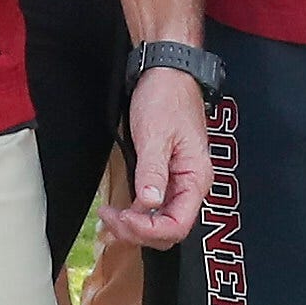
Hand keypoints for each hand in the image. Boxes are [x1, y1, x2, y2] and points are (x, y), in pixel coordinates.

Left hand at [107, 65, 213, 249]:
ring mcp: (179, 181)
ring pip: (161, 221)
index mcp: (196, 178)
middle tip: (109, 220)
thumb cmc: (166, 98)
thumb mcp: (155, 135)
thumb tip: (148, 204)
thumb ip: (152, 172)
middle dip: (138, 232)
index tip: (122, 219)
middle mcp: (191, 185)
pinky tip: (120, 212)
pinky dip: (137, 215)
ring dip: (135, 227)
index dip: (148, 229)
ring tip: (109, 219)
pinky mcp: (166, 176)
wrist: (166, 72)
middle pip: (169, 230)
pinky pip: (155, 206)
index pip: (177, 225)